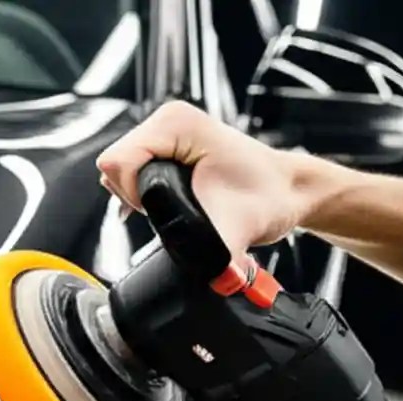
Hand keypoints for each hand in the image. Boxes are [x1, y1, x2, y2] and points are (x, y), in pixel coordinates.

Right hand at [96, 101, 314, 257]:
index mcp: (177, 124)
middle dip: (137, 199)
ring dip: (141, 198)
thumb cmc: (269, 195)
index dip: (134, 196)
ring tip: (179, 205)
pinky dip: (144, 194)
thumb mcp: (238, 225)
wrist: (287, 191)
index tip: (167, 209)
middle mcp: (167, 120)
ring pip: (121, 172)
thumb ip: (216, 251)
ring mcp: (165, 132)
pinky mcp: (166, 146)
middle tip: (177, 209)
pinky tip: (169, 203)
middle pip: (115, 167)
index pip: (118, 162)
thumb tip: (211, 279)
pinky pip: (132, 173)